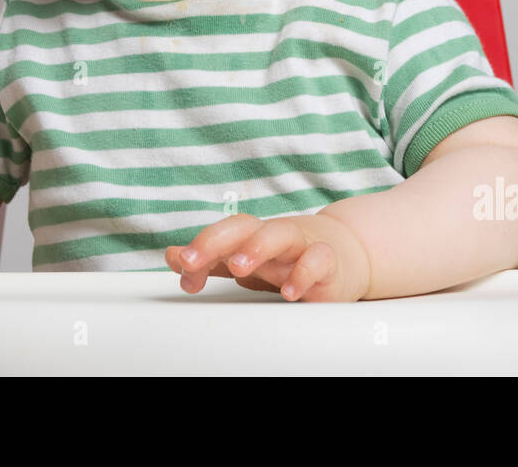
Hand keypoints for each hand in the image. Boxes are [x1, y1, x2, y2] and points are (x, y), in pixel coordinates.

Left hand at [164, 212, 371, 301]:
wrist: (346, 253)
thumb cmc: (290, 258)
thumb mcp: (249, 259)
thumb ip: (211, 260)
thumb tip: (171, 255)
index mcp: (254, 235)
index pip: (224, 231)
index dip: (201, 245)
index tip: (182, 267)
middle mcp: (275, 236)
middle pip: (246, 226)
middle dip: (217, 240)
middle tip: (193, 260)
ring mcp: (303, 246)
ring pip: (281, 234)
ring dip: (257, 247)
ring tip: (237, 267)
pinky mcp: (329, 263)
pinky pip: (319, 260)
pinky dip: (303, 274)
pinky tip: (288, 291)